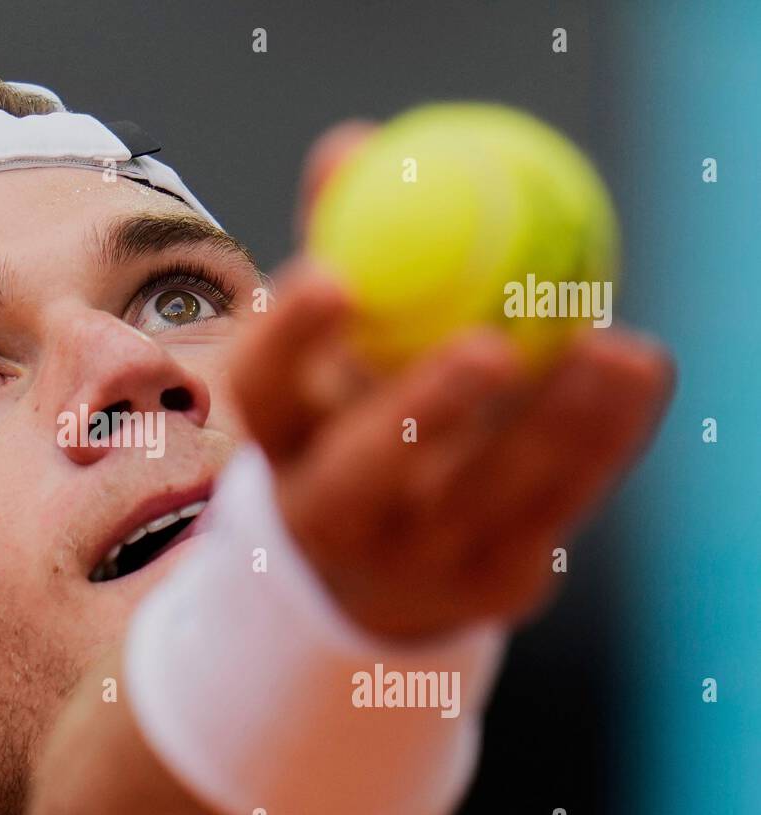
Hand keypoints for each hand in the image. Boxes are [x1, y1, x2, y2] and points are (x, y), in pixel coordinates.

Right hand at [230, 124, 676, 637]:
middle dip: (418, 415)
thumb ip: (351, 243)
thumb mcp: (343, 348)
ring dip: (550, 426)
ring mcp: (414, 565)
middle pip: (358, 475)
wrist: (388, 571)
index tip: (333, 275)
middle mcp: (330, 515)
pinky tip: (636, 372)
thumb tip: (353, 145)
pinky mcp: (493, 587)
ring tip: (606, 349)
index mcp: (283, 444)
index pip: (261, 391)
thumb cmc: (361, 422)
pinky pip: (557, 510)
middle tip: (489, 346)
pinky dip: (604, 438)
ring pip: (481, 501)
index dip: (288, 339)